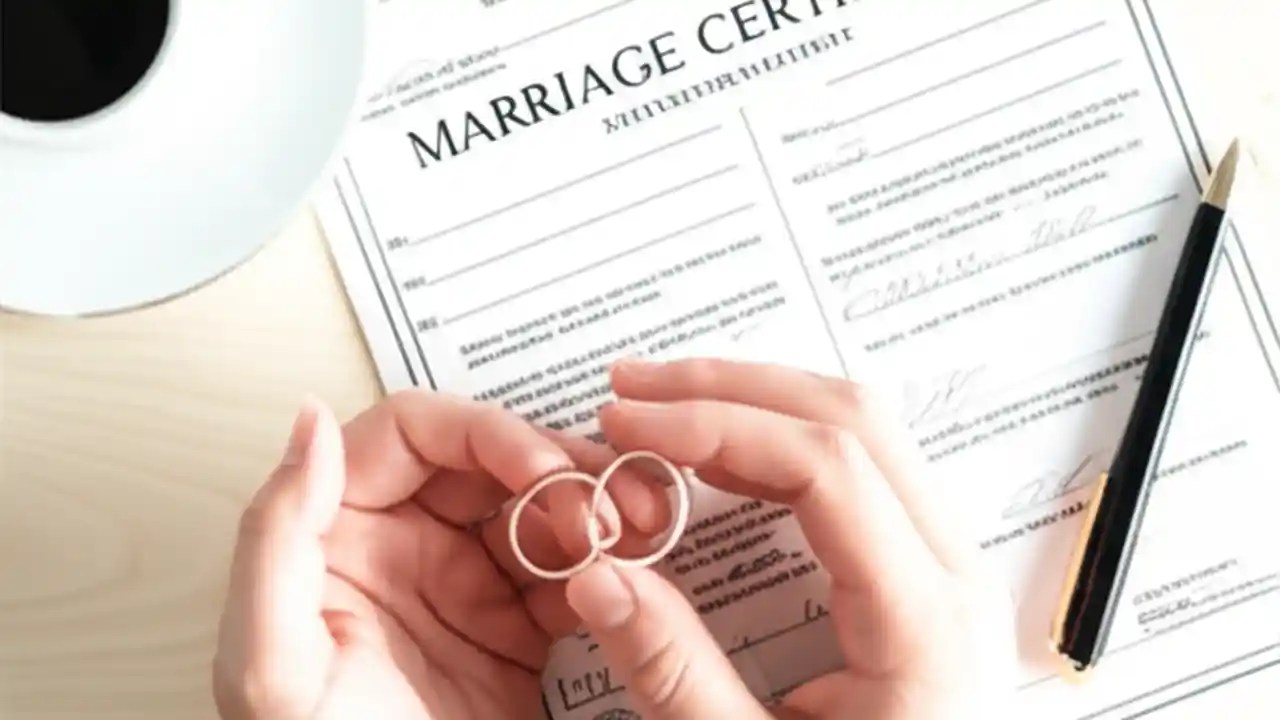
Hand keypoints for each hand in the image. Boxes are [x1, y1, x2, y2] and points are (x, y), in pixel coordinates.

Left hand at [211, 392, 669, 719]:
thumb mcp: (274, 665)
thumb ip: (276, 535)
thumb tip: (313, 420)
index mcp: (335, 536)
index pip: (412, 437)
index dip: (483, 434)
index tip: (539, 472)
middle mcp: (401, 549)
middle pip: (490, 464)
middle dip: (558, 468)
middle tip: (612, 498)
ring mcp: (462, 588)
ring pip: (538, 512)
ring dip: (594, 508)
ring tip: (640, 525)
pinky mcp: (513, 631)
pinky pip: (569, 575)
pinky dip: (609, 566)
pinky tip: (631, 571)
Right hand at [561, 358, 1017, 718]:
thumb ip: (675, 678)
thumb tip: (600, 578)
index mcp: (923, 622)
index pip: (825, 467)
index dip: (717, 426)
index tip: (631, 426)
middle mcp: (953, 576)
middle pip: (850, 420)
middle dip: (730, 388)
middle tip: (633, 391)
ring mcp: (948, 568)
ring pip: (862, 429)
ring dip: (758, 400)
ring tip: (664, 406)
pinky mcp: (925, 573)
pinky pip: (862, 467)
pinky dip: (782, 439)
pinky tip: (719, 454)